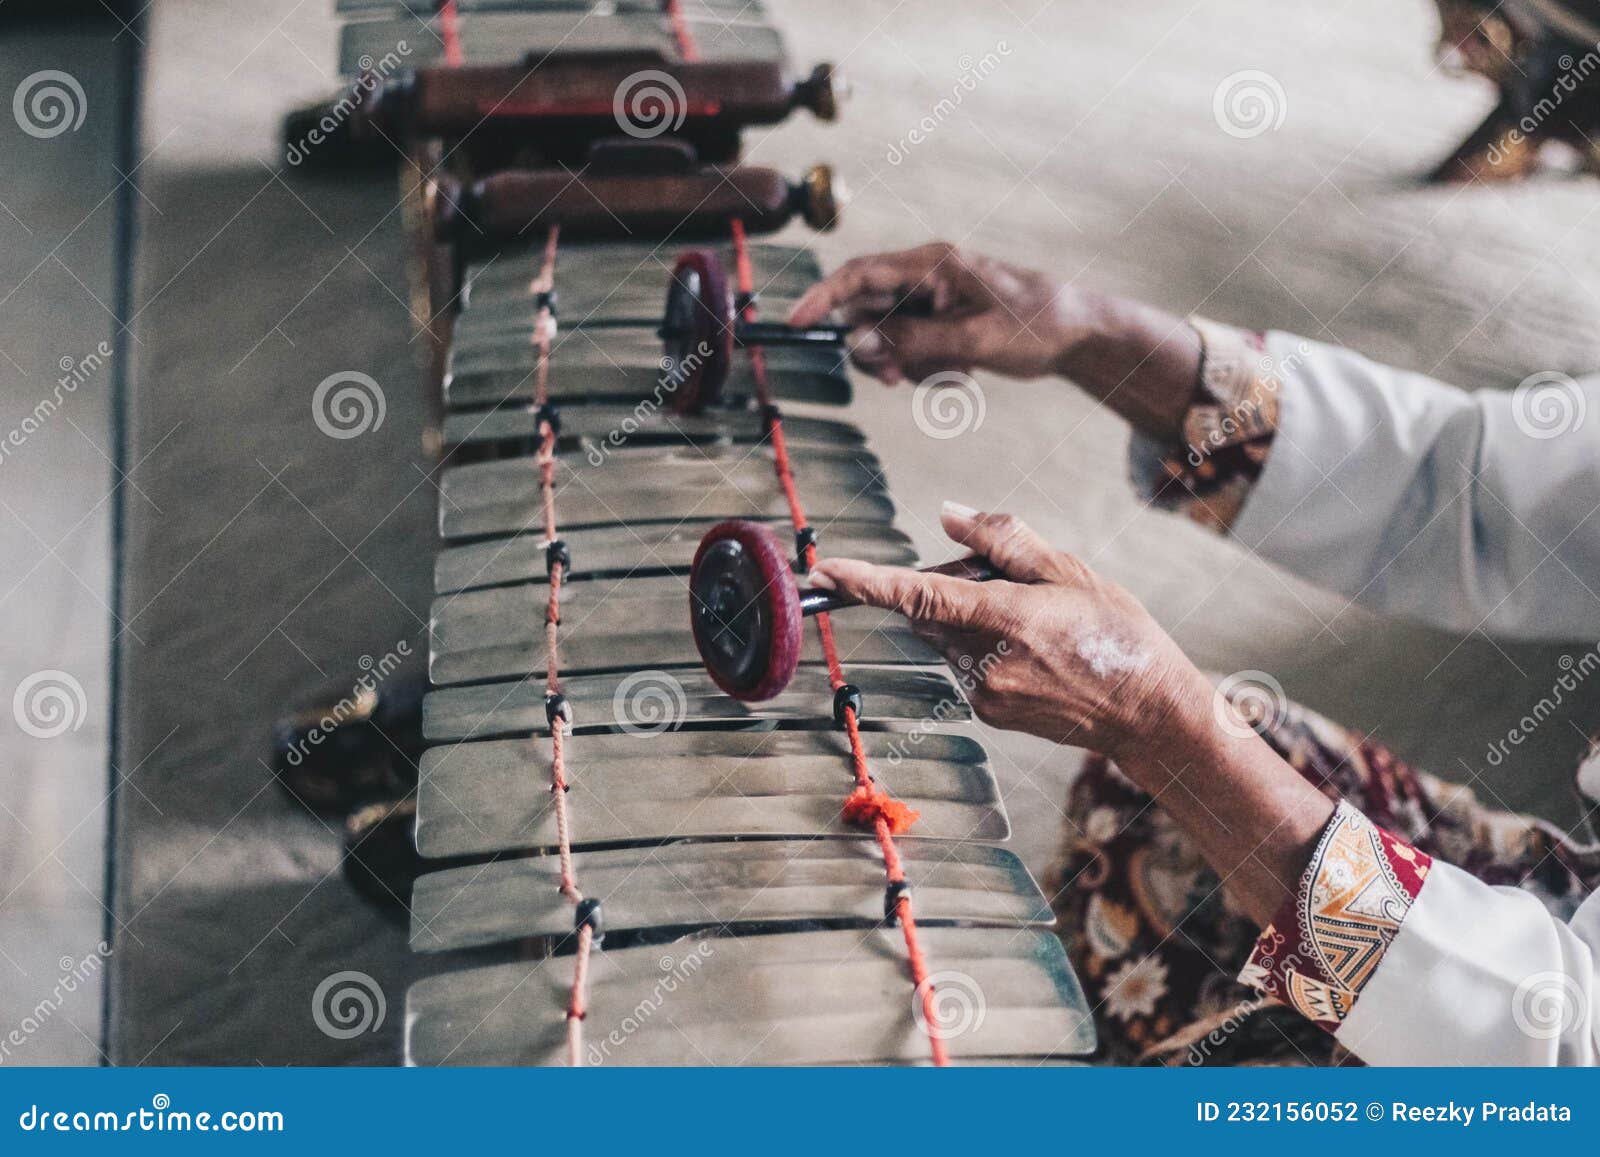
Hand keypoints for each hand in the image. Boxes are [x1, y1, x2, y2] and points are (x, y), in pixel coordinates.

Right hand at [787, 242, 1095, 384]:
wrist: (1078, 334)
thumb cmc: (1035, 324)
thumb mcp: (972, 339)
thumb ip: (912, 341)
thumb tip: (858, 343)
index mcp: (932, 264)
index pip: (859, 273)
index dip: (822, 297)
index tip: (795, 324)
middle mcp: (926, 276)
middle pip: (868, 312)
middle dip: (880, 351)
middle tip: (903, 379)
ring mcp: (933, 299)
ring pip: (889, 337)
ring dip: (910, 365)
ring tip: (954, 374)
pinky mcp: (942, 321)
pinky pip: (912, 348)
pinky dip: (928, 368)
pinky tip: (962, 374)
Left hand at [808, 503, 1207, 761]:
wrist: (1148, 712)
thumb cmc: (1118, 635)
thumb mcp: (1069, 570)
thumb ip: (1002, 540)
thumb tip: (947, 516)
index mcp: (1006, 619)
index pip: (918, 594)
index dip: (865, 582)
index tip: (822, 572)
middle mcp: (985, 662)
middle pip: (928, 610)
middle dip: (949, 587)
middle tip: (1007, 582)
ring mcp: (984, 694)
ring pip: (944, 638)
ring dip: (966, 619)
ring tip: (1034, 624)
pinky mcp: (987, 713)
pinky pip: (962, 665)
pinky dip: (981, 648)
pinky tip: (1033, 653)